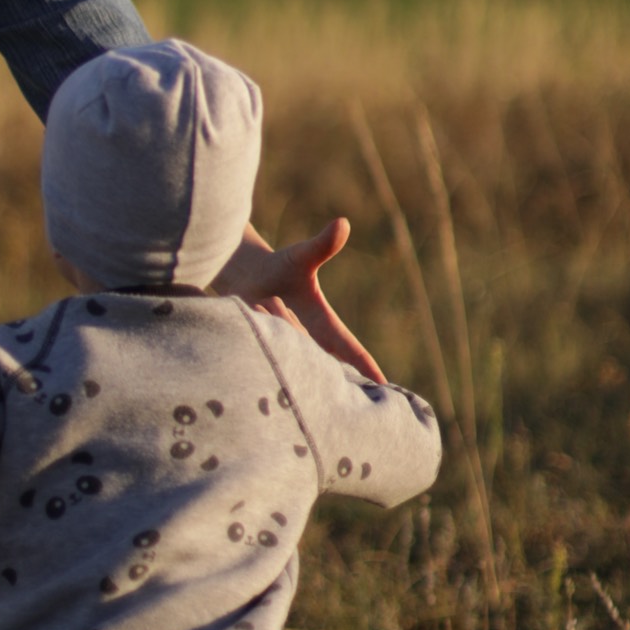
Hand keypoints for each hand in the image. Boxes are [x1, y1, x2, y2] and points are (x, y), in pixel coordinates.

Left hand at [214, 219, 384, 380]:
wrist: (245, 276)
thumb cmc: (278, 266)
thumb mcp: (301, 257)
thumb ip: (322, 246)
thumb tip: (342, 224)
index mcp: (323, 325)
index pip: (349, 350)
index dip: (366, 369)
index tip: (384, 389)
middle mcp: (309, 342)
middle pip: (326, 367)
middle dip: (334, 385)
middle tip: (343, 405)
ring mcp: (289, 350)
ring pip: (294, 363)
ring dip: (292, 362)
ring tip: (287, 351)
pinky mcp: (267, 354)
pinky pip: (272, 364)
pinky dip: (273, 371)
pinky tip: (268, 382)